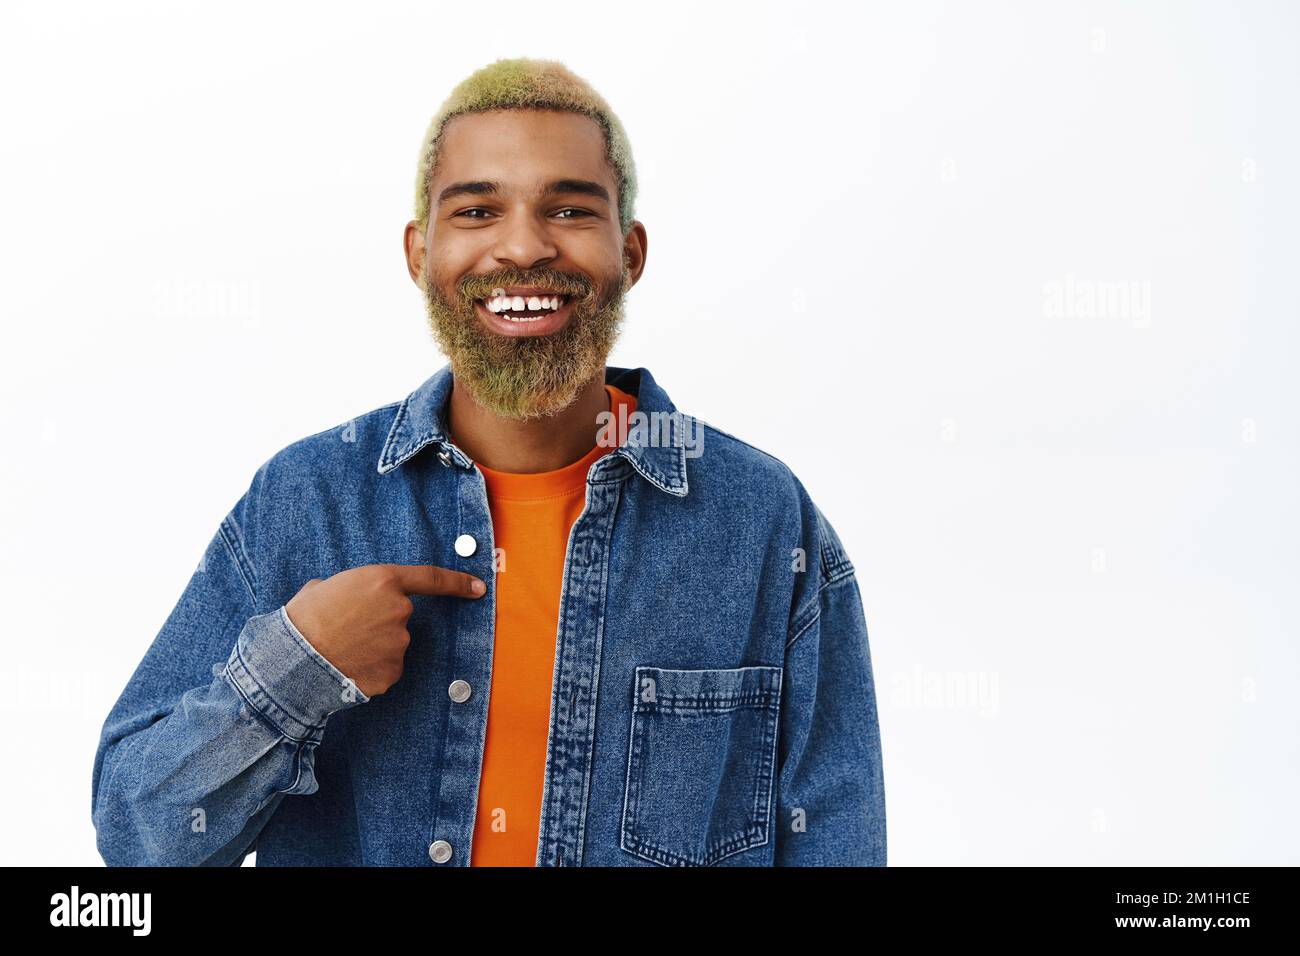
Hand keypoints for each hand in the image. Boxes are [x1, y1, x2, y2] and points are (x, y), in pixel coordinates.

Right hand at [284, 564, 485, 697]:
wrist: (292, 660)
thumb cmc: (302, 619)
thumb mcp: (323, 587)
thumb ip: (348, 588)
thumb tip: (343, 596)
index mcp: (383, 580)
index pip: (432, 578)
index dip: (458, 583)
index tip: (479, 588)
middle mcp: (400, 611)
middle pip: (400, 617)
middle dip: (379, 623)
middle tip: (345, 628)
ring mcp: (399, 644)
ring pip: (392, 645)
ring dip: (373, 647)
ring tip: (341, 649)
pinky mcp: (393, 672)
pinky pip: (386, 668)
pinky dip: (370, 669)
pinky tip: (346, 667)